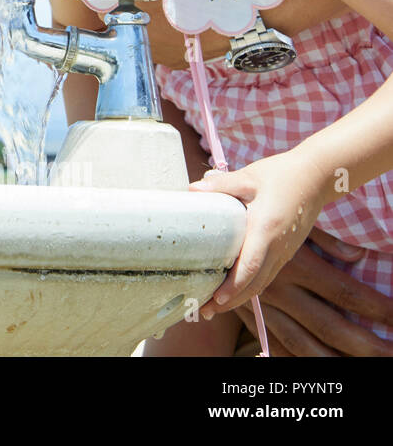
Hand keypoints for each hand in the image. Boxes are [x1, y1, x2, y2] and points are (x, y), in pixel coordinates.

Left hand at [189, 148, 331, 317]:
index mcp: (266, 228)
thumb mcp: (248, 177)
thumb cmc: (280, 175)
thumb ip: (221, 185)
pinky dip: (251, 287)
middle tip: (203, 312)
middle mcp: (278, 246)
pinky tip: (235, 292)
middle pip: (254, 283)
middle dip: (230, 301)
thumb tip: (192, 190)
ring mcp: (285, 251)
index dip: (233, 286)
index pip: (250, 265)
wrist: (316, 178)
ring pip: (262, 283)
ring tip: (214, 308)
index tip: (216, 300)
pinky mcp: (286, 251)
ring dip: (239, 298)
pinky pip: (268, 275)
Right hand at [234, 228, 392, 355]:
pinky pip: (275, 346)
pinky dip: (297, 360)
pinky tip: (321, 365)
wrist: (208, 231)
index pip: (344, 291)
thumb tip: (358, 256)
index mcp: (293, 263)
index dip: (375, 308)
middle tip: (390, 353)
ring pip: (302, 343)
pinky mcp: (250, 317)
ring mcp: (262, 307)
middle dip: (364, 342)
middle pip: (327, 325)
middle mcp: (278, 289)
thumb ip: (325, 240)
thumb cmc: (258, 217)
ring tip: (365, 364)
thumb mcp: (292, 221)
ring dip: (335, 358)